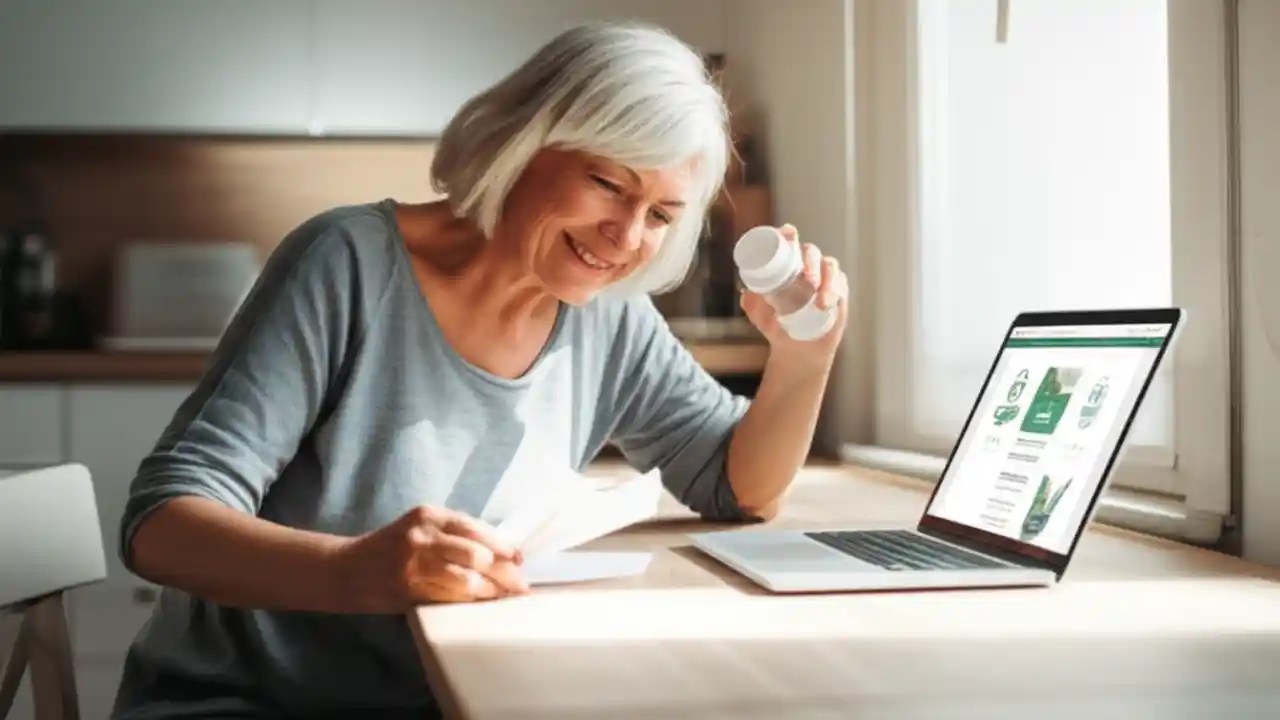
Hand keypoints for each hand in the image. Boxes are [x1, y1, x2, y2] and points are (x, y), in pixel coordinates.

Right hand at [334, 505, 527, 611]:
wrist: (346, 569)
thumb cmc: (389, 548)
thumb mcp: (419, 529)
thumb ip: (452, 535)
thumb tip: (499, 551)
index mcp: (429, 514)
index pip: (476, 528)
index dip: (503, 545)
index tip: (519, 559)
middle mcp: (424, 535)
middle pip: (478, 554)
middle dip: (503, 572)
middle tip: (519, 585)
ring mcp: (416, 562)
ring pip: (468, 578)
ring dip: (490, 591)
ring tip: (502, 597)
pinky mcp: (410, 588)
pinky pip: (450, 596)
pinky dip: (470, 601)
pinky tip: (479, 602)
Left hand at [739, 224, 848, 363]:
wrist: (795, 348)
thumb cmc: (776, 326)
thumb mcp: (760, 315)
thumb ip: (752, 304)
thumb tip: (745, 294)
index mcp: (785, 264)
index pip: (787, 242)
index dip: (788, 234)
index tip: (789, 234)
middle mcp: (805, 265)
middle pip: (811, 252)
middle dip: (811, 263)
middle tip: (809, 282)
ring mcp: (824, 276)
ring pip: (830, 266)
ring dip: (828, 281)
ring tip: (822, 302)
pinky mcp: (839, 289)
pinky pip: (841, 283)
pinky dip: (836, 291)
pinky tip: (829, 304)